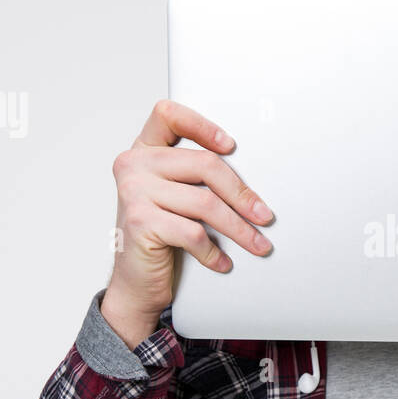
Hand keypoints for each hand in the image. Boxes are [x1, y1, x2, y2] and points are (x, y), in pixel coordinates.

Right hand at [101, 99, 273, 346]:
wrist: (135, 283)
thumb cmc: (161, 236)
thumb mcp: (175, 198)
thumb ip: (195, 176)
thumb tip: (251, 179)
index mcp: (143, 150)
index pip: (168, 115)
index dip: (202, 126)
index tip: (231, 146)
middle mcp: (133, 165)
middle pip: (204, 164)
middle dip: (242, 194)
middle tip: (264, 216)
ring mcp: (133, 192)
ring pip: (205, 203)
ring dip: (239, 228)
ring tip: (257, 244)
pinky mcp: (140, 222)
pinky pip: (193, 233)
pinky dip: (214, 251)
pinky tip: (223, 262)